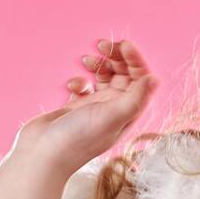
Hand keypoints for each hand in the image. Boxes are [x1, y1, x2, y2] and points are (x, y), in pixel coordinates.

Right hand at [11, 38, 158, 170]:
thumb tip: (155, 79)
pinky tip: (73, 85)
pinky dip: (79, 80)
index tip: (124, 45)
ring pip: (104, 77)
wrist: (44, 154)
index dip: (136, 60)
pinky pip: (84, 86)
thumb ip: (136, 99)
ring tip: (86, 60)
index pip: (141, 80)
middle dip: (116, 57)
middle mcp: (115, 110)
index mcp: (128, 112)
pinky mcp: (77, 108)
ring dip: (98, 65)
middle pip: (124, 75)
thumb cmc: (78, 138)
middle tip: (103, 44)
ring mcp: (96, 108)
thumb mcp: (112, 116)